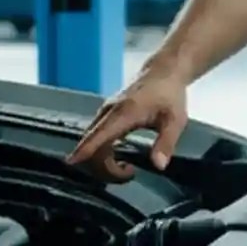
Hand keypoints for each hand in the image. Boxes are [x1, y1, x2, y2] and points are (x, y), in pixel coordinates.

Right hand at [65, 66, 188, 181]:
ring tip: (127, 170)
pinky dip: (102, 153)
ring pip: (92, 142)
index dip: (83, 150)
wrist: (163, 71)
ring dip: (103, 162)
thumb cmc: (170, 95)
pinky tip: (119, 160)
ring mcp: (105, 112)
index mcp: (124, 112)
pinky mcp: (106, 114)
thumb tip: (159, 165)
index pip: (98, 134)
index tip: (71, 163)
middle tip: (129, 175)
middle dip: (103, 167)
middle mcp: (109, 112)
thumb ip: (166, 143)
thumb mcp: (175, 120)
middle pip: (92, 144)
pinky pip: (95, 137)